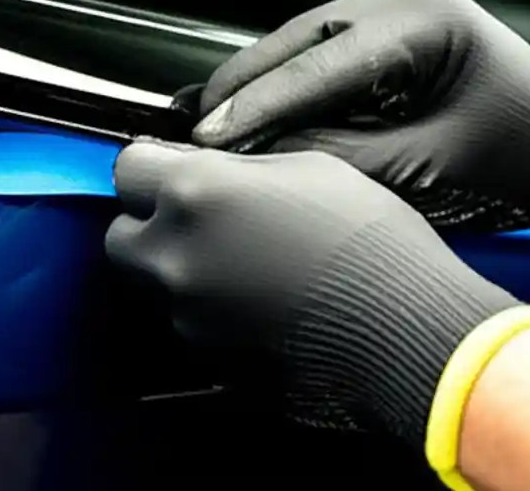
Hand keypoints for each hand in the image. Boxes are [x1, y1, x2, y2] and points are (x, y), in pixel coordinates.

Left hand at [106, 141, 521, 445]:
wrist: (408, 333)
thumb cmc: (370, 240)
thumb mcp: (308, 166)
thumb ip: (237, 167)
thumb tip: (206, 168)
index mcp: (195, 193)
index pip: (127, 168)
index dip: (152, 167)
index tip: (173, 171)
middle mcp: (175, 256)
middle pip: (121, 236)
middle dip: (149, 225)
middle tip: (200, 220)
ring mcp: (187, 316)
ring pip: (153, 286)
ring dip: (179, 272)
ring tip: (244, 266)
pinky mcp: (208, 362)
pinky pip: (190, 328)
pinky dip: (211, 315)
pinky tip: (261, 305)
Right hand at [191, 0, 529, 248]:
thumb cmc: (522, 161)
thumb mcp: (428, 171)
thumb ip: (339, 160)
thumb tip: (257, 158)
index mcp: (421, 16)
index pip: (316, 68)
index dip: (255, 109)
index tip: (204, 141)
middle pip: (294, 45)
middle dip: (241, 92)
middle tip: (187, 133)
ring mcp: (393, 8)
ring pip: (298, 50)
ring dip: (256, 90)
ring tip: (204, 128)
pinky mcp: (387, 31)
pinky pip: (320, 60)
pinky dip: (285, 92)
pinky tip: (248, 118)